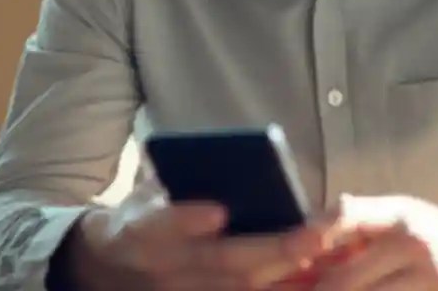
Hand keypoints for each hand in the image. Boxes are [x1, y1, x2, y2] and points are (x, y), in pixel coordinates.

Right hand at [65, 181, 331, 289]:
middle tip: (315, 234)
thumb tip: (226, 159)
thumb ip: (177, 181)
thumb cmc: (140, 217)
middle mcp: (165, 268)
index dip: (187, 220)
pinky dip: (281, 289)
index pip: (160, 225)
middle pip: (222, 263)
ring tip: (328, 251)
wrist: (109, 270)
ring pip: (240, 289)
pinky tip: (319, 278)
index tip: (219, 210)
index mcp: (140, 231)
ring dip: (288, 274)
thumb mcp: (145, 193)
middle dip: (271, 250)